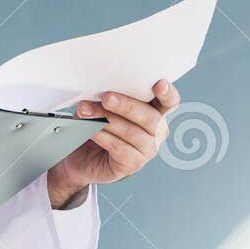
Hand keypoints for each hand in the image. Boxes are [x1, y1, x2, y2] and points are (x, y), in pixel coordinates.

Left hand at [48, 78, 181, 201]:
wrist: (80, 156)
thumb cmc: (96, 125)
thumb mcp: (103, 106)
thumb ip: (110, 96)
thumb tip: (98, 88)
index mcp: (155, 111)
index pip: (169, 102)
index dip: (167, 93)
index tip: (159, 84)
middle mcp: (157, 131)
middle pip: (150, 117)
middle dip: (127, 105)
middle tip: (106, 98)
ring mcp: (147, 150)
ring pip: (132, 132)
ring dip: (106, 120)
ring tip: (85, 111)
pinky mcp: (132, 164)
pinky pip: (119, 148)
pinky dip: (102, 136)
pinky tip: (89, 130)